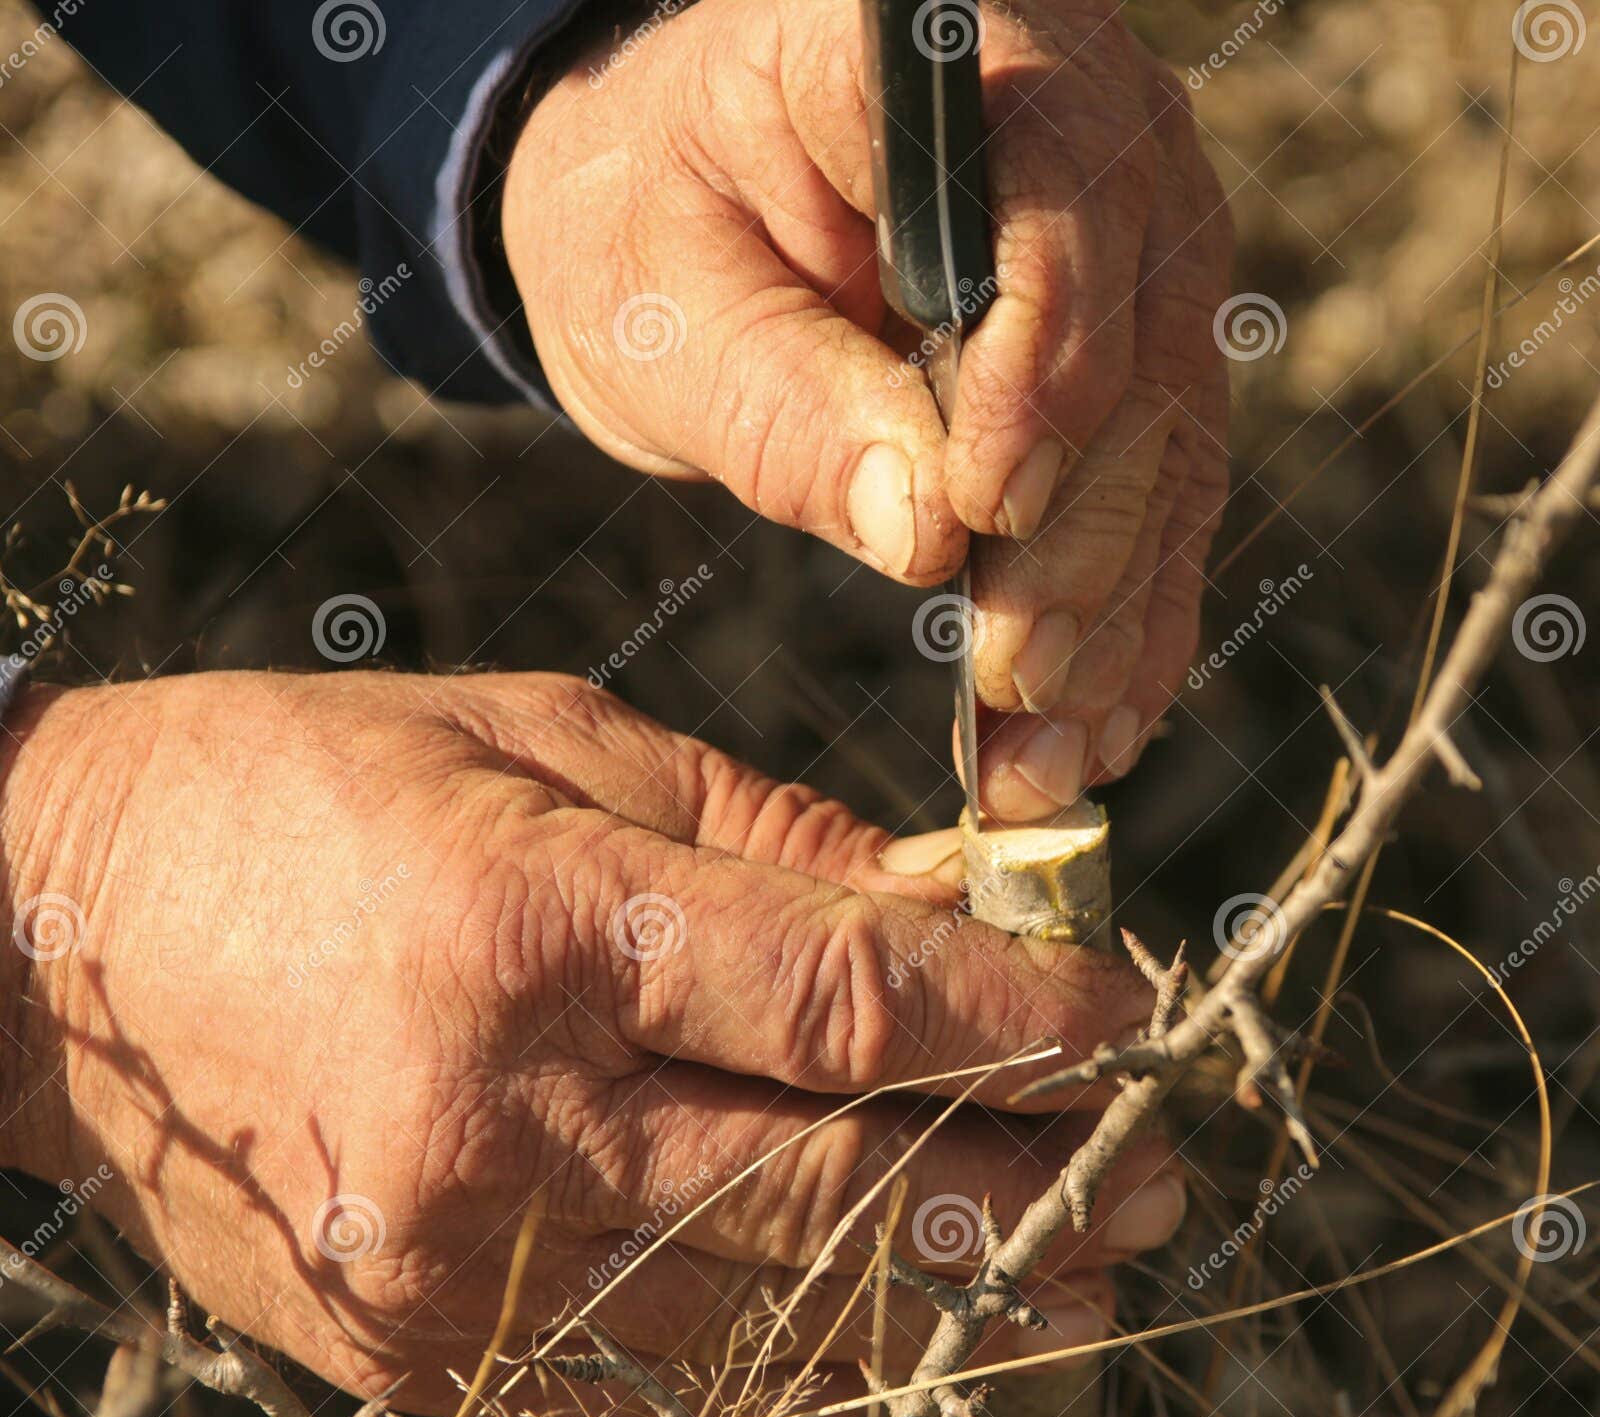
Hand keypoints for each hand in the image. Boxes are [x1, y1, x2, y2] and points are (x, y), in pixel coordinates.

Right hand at [0, 673, 1185, 1416]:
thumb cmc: (307, 789)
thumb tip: (945, 902)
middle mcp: (501, 1122)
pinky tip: (900, 1337)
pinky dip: (800, 1361)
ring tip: (1077, 1279)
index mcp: (535, 927)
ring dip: (946, 1300)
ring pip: (768, 1316)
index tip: (1133, 1020)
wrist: (51, 940)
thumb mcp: (542, 743)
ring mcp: (452, 1267)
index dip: (1021, 1024)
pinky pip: (654, 1379)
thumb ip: (760, 834)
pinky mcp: (413, 1349)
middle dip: (1028, 1186)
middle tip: (1160, 1182)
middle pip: (836, 1189)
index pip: (847, 1007)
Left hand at [504, 0, 1231, 818]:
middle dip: (1084, 535)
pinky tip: (1098, 725)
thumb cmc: (646, 232)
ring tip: (1054, 756)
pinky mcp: (1128, 346)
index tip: (990, 515)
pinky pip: (1158, 485)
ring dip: (1120, 612)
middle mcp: (1076, 127)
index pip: (1054, 190)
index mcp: (937, 50)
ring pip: (1168, 435)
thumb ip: (786, 406)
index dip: (1041, 363)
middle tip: (1023, 685)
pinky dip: (1130, 613)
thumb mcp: (668, 315)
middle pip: (1139, 337)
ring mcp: (1123, 238)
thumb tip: (928, 533)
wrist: (667, 215)